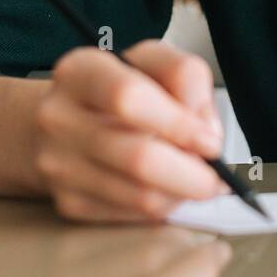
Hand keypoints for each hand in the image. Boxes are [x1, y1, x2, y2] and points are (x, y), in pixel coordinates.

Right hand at [35, 40, 229, 223]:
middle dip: (192, 174)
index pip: (130, 98)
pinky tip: (169, 189)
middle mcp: (59, 118)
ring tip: (198, 181)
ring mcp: (59, 164)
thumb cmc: (117, 86)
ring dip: (182, 193)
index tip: (211, 142)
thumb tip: (206, 131)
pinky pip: (132, 215)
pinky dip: (161, 206)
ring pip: (140, 195)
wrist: (64, 121)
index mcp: (80, 70)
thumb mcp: (152, 61)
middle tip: (217, 178)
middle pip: (138, 157)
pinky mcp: (69, 202)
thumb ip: (185, 77)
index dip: (179, 124)